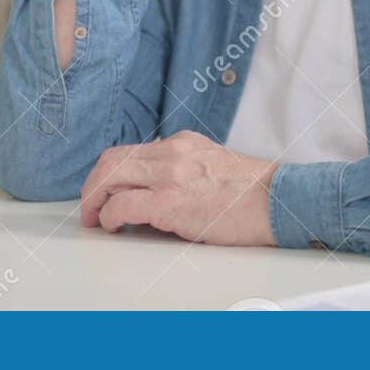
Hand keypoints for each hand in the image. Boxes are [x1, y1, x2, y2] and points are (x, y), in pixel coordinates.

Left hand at [79, 131, 277, 245]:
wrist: (280, 200)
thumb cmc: (254, 193)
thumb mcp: (213, 165)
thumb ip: (183, 170)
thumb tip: (153, 194)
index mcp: (182, 143)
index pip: (131, 151)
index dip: (110, 173)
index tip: (105, 191)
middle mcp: (172, 152)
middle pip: (112, 159)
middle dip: (93, 185)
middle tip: (90, 208)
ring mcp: (170, 175)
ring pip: (110, 176)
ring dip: (94, 199)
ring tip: (95, 219)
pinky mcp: (170, 202)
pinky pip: (122, 205)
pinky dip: (109, 216)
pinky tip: (112, 226)